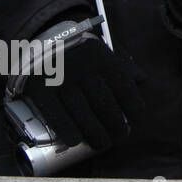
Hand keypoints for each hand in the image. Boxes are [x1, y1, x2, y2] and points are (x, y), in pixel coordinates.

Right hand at [22, 33, 144, 150]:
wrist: (39, 37)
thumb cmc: (79, 47)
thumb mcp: (102, 48)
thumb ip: (121, 63)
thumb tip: (142, 79)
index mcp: (103, 60)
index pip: (124, 88)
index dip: (132, 107)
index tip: (134, 120)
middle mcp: (85, 71)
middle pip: (105, 105)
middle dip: (115, 125)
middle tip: (120, 136)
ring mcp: (62, 81)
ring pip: (83, 113)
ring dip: (95, 133)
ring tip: (101, 143)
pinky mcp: (41, 90)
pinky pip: (56, 115)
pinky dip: (67, 131)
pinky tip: (75, 141)